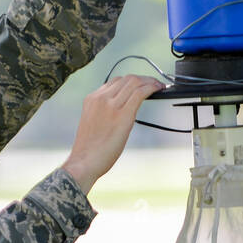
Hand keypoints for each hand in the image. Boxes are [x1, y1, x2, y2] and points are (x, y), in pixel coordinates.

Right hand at [62, 75, 163, 194]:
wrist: (84, 163)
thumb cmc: (88, 150)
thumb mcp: (92, 123)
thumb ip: (103, 112)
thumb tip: (121, 111)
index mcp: (91, 100)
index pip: (115, 82)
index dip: (131, 82)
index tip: (140, 86)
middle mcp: (101, 98)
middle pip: (126, 79)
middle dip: (143, 79)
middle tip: (153, 85)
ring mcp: (111, 105)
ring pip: (134, 82)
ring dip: (149, 82)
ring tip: (158, 87)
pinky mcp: (123, 115)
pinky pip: (140, 93)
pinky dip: (151, 88)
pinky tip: (157, 90)